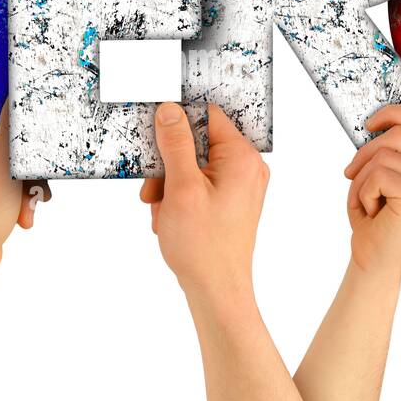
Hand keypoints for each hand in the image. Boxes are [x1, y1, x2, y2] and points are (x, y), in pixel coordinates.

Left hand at [0, 106, 47, 275]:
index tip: (36, 138)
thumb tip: (21, 95)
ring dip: (24, 182)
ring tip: (27, 206)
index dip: (20, 122)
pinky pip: (3, 173)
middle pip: (6, 134)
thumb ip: (14, 127)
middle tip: (32, 185)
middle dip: (24, 164)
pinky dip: (15, 191)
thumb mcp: (3, 166)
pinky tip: (21, 213)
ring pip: (9, 156)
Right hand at [139, 103, 268, 301]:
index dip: (177, 123)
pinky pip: (198, 185)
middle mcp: (246, 167)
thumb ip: (175, 144)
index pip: (208, 116)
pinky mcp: (229, 200)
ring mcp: (239, 185)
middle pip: (197, 143)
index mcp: (242, 158)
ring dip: (169, 185)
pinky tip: (170, 218)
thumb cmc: (203, 245)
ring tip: (162, 211)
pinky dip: (179, 198)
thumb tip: (170, 110)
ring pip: (192, 166)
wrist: (216, 290)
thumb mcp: (181, 187)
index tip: (154, 135)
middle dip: (168, 166)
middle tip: (153, 190)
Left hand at [341, 104, 400, 277]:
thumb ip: (389, 145)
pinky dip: (362, 192)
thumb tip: (376, 120)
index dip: (392, 112)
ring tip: (368, 199)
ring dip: (362, 178)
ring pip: (383, 154)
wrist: (375, 255)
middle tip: (355, 178)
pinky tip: (372, 210)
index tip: (369, 125)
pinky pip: (377, 174)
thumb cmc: (377, 213)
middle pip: (397, 133)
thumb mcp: (384, 170)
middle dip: (365, 154)